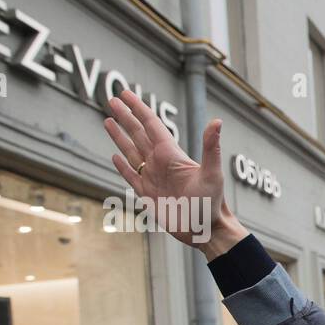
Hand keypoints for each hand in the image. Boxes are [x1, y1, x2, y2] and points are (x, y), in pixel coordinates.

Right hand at [102, 89, 246, 258]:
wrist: (206, 231)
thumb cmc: (212, 204)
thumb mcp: (212, 175)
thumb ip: (211, 147)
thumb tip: (217, 121)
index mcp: (172, 155)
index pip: (152, 125)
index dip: (138, 108)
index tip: (125, 93)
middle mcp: (161, 164)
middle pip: (139, 134)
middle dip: (126, 117)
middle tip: (112, 100)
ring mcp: (154, 179)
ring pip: (132, 152)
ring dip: (120, 137)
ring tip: (108, 121)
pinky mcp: (149, 195)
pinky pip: (132, 176)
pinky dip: (122, 166)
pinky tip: (115, 156)